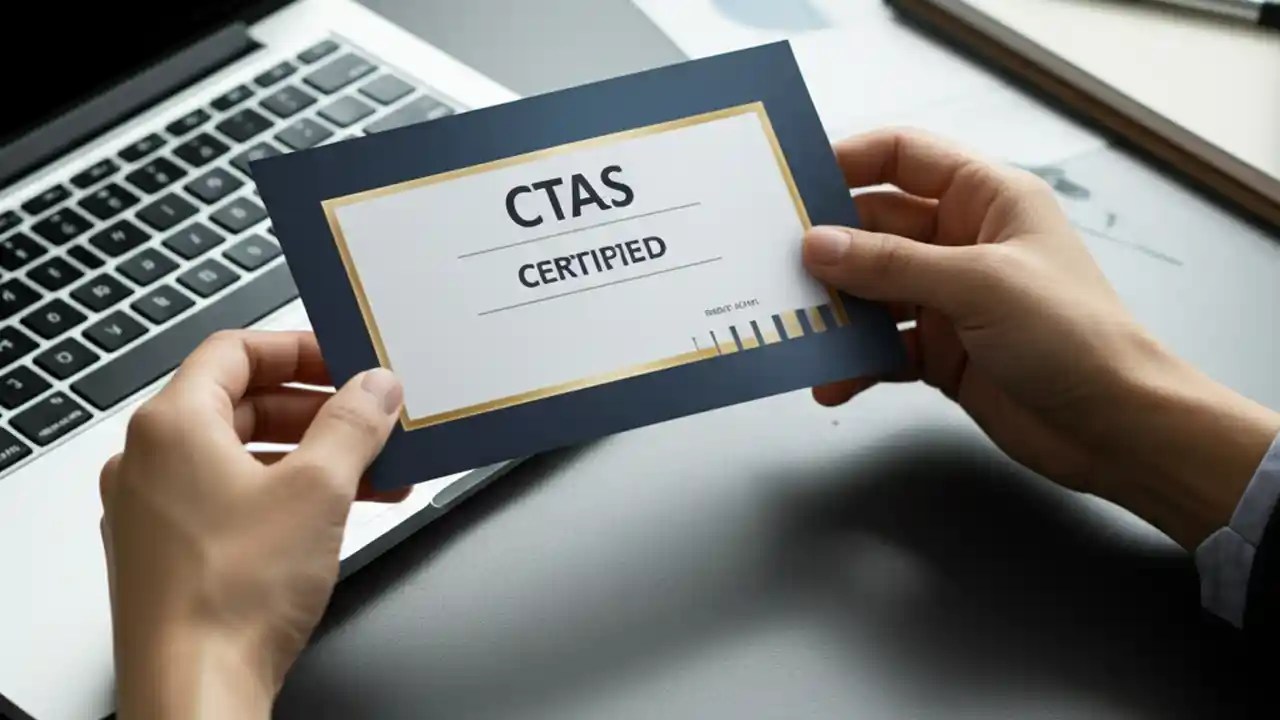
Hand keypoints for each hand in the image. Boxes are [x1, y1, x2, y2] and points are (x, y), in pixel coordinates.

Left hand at [99, 330, 407, 718]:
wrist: (196, 690)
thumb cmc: (230, 597)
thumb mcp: (318, 490)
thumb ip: (353, 425)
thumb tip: (374, 388)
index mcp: (171, 426)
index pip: (236, 351)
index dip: (300, 349)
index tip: (346, 362)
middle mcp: (150, 461)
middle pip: (242, 404)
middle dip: (318, 411)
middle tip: (369, 418)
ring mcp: (155, 510)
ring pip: (243, 457)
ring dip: (312, 458)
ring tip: (372, 474)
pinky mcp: (171, 554)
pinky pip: (234, 500)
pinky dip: (286, 497)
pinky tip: (338, 516)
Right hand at [804, 129, 1279, 548]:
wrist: (1117, 430)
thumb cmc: (1073, 336)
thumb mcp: (979, 285)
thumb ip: (891, 264)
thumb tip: (816, 245)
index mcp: (988, 199)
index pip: (906, 157)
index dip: (850, 160)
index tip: (794, 179)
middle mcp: (964, 242)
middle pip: (877, 227)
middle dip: (829, 245)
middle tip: (775, 263)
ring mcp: (950, 300)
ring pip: (873, 291)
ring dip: (837, 310)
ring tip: (795, 325)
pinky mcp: (941, 353)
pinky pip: (883, 347)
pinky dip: (856, 362)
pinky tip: (831, 381)